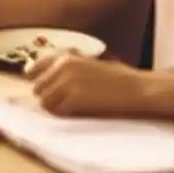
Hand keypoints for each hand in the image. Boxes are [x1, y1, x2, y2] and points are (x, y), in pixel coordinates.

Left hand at [27, 54, 146, 116]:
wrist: (138, 89)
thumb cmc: (120, 78)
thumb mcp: (90, 63)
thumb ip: (69, 68)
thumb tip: (49, 77)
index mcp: (66, 58)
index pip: (35, 68)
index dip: (36, 80)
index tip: (41, 89)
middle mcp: (63, 68)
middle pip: (38, 88)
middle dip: (47, 96)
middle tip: (61, 103)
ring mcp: (67, 83)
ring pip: (44, 101)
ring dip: (54, 107)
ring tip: (70, 109)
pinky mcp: (74, 99)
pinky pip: (57, 111)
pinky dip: (63, 114)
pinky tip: (76, 113)